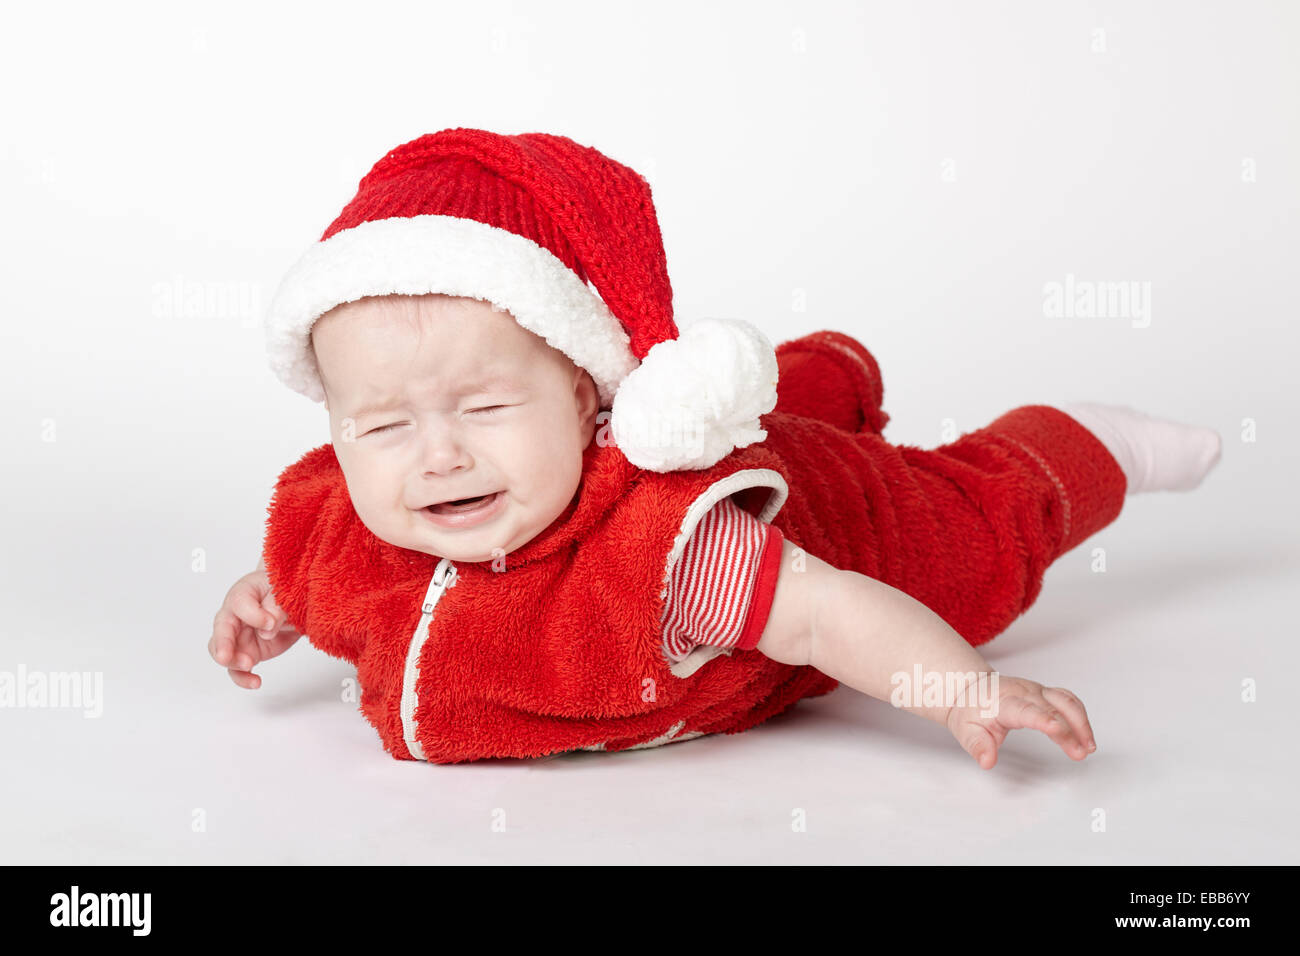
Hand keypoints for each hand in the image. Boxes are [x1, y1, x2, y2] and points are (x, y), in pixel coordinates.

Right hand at [208, 562, 300, 688]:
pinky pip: (238, 669)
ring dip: (233, 662)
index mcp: (243, 593)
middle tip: (226, 656)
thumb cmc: (283, 591)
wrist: (294, 604)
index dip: (253, 615)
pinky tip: (255, 682)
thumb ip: (277, 607)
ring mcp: (238, 637)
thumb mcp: (285, 592)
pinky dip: (244, 678)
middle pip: (221, 629)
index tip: (270, 622)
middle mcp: (234, 616)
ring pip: (224, 652)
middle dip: (223, 644)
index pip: (239, 603)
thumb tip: (268, 627)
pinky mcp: (248, 652)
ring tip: (248, 665)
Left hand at [944, 675, 1095, 769]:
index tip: (1057, 729)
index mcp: (1004, 702)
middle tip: (1080, 753)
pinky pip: (1068, 700)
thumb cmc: (971, 711)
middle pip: (1052, 708)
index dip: (1043, 719)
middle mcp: (1024, 693)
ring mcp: (1037, 690)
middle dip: (1070, 730)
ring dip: (1081, 723)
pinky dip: (1080, 716)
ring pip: (1066, 701)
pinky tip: (1086, 734)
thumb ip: (977, 746)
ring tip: (1089, 747)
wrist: (972, 689)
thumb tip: (987, 761)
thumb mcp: (965, 731)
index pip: (1026, 710)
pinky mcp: (1045, 693)